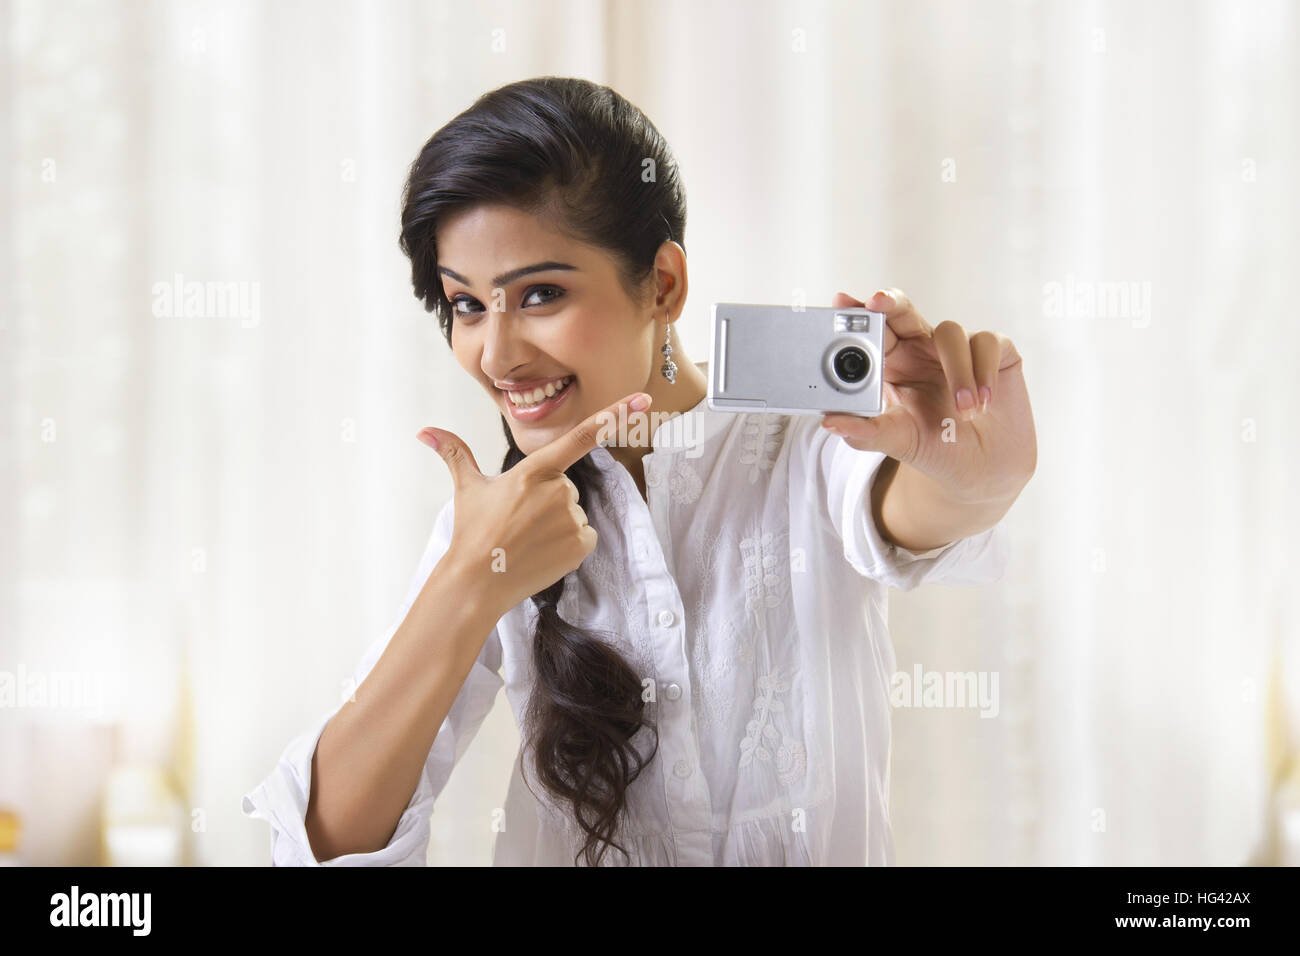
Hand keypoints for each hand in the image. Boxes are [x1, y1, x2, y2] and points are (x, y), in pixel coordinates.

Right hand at [416, 391, 652, 611]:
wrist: (478, 581)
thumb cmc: (472, 532)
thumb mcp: (467, 488)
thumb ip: (454, 453)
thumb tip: (423, 431)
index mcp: (534, 470)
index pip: (580, 436)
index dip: (615, 415)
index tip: (644, 399)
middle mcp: (558, 490)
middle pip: (565, 488)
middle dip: (546, 502)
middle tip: (518, 522)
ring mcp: (571, 518)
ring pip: (574, 513)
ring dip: (556, 525)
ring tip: (527, 540)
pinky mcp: (581, 544)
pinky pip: (585, 536)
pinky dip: (568, 544)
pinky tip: (543, 553)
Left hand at [821, 289, 1036, 503]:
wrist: (982, 469)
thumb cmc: (935, 447)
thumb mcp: (898, 442)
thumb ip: (866, 432)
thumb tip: (829, 423)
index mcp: (892, 363)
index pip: (872, 330)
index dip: (857, 312)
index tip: (842, 301)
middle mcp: (921, 348)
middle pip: (903, 310)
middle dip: (891, 302)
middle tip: (878, 301)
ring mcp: (957, 347)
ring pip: (949, 332)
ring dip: (956, 370)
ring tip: (964, 411)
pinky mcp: (994, 351)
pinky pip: (987, 343)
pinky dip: (983, 373)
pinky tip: (983, 404)